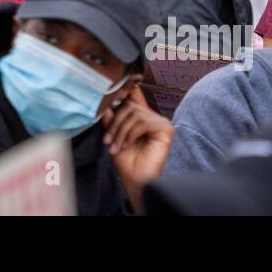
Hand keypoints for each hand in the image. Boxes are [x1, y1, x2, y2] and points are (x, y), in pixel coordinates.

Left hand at [102, 86, 173, 208]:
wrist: (135, 180)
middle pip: (130, 106)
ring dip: (121, 131)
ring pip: (135, 114)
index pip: (133, 94)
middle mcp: (152, 117)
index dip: (123, 90)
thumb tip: (105, 103)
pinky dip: (130, 134)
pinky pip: (143, 123)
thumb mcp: (113, 136)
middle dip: (115, 123)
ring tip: (116, 146)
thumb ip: (111, 119)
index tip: (108, 95)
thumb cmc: (126, 161)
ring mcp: (161, 122)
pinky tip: (126, 145)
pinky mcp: (166, 129)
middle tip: (108, 140)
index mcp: (141, 116)